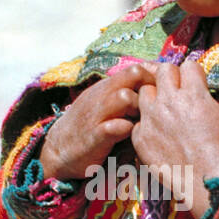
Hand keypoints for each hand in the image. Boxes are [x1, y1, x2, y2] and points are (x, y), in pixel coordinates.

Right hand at [39, 62, 158, 181]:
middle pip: (134, 75)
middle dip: (150, 91)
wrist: (57, 150)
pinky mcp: (94, 136)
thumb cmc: (87, 128)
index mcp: (105, 87)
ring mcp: (97, 114)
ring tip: (142, 125)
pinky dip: (127, 130)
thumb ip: (123, 96)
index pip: (136, 69)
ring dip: (140, 110)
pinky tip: (130, 138)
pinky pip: (116, 126)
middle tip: (154, 111)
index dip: (152, 80)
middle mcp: (101, 95)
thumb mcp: (103, 105)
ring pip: (126, 97)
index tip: (160, 98)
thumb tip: (154, 92)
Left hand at [131, 59, 218, 218]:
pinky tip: (157, 133)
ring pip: (144, 92)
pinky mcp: (140, 137)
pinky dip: (146, 124)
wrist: (205, 180)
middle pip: (162, 70)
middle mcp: (168, 101)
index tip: (197, 84)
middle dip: (171, 77)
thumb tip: (217, 90)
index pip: (188, 65)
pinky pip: (137, 120)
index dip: (194, 73)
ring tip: (164, 110)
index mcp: (192, 93)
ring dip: (154, 97)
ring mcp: (150, 119)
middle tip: (178, 91)